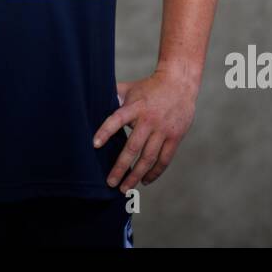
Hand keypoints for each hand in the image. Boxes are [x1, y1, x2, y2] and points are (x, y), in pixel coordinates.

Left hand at [92, 67, 198, 192]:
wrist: (179, 83)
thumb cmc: (150, 87)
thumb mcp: (130, 88)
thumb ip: (113, 96)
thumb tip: (92, 100)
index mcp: (135, 107)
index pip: (117, 120)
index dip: (105, 132)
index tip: (95, 145)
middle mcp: (149, 120)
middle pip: (133, 147)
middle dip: (120, 167)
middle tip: (110, 182)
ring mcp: (163, 130)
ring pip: (148, 158)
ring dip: (136, 175)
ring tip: (125, 188)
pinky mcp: (175, 137)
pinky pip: (164, 159)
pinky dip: (155, 172)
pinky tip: (145, 181)